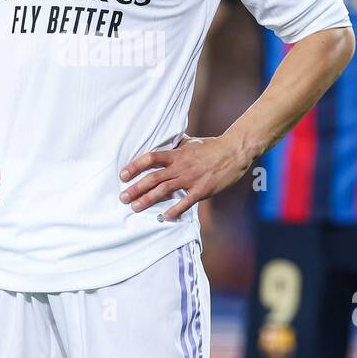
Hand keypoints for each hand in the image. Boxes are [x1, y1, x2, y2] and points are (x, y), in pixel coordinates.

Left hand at [119, 133, 252, 221]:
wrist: (234, 151)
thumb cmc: (212, 146)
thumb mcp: (192, 142)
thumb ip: (178, 144)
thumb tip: (169, 140)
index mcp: (176, 154)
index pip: (150, 158)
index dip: (135, 166)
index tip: (123, 175)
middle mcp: (180, 166)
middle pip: (153, 177)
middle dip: (136, 188)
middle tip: (123, 197)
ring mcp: (190, 178)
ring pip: (164, 190)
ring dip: (148, 199)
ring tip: (135, 208)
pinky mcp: (202, 189)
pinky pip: (186, 201)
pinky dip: (175, 210)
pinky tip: (165, 217)